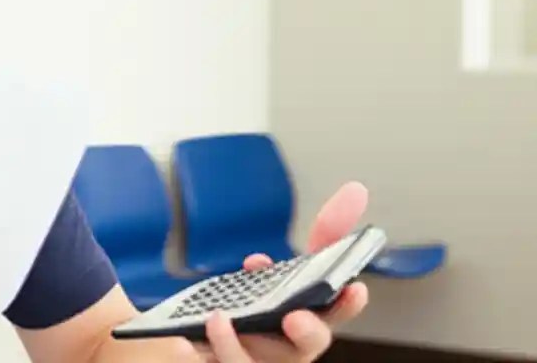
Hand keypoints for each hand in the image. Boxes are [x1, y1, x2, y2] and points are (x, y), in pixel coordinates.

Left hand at [196, 181, 371, 361]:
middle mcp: (283, 349)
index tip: (355, 288)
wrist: (201, 339)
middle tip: (295, 316)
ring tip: (219, 318)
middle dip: (307, 333)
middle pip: (302, 348)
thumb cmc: (260, 308)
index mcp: (304, 322)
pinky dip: (197, 352)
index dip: (346, 305)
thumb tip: (356, 190)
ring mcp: (250, 361)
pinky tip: (181, 340)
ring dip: (235, 345)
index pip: (332, 315)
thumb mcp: (285, 268)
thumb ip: (322, 236)